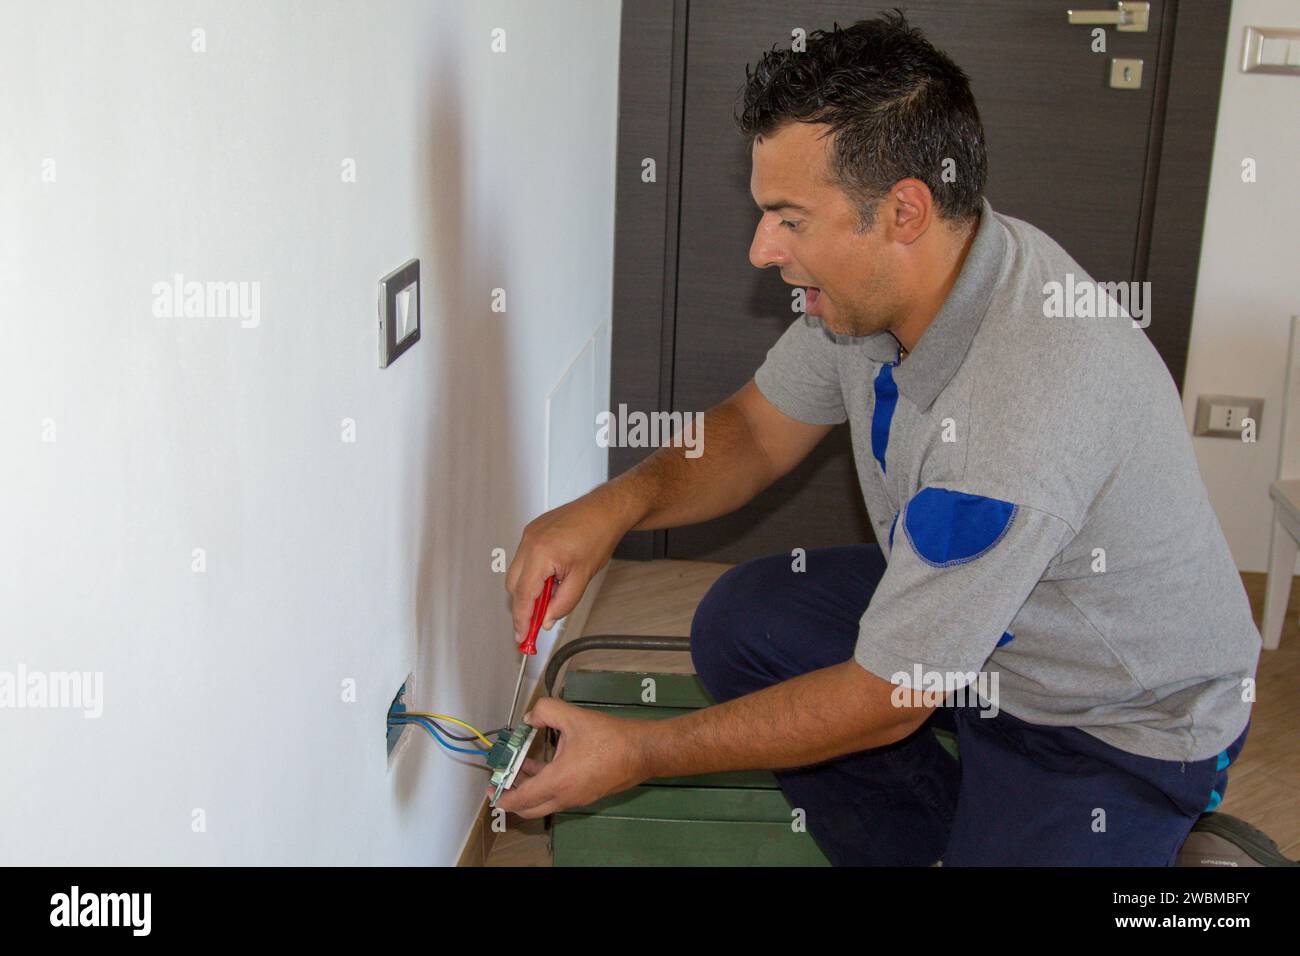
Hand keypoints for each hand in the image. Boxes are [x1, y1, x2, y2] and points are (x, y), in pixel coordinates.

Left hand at [490, 697, 650, 818]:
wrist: (642, 752)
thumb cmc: (610, 738)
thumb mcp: (573, 717)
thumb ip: (546, 711)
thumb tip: (530, 718)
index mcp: (558, 782)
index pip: (520, 799)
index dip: (501, 796)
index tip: (491, 789)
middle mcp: (565, 797)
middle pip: (529, 809)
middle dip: (512, 797)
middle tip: (504, 780)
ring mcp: (577, 799)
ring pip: (544, 803)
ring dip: (530, 790)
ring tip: (522, 768)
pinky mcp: (587, 795)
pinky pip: (558, 797)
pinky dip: (546, 787)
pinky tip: (547, 765)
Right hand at [505, 486, 636, 638]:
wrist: (605, 510)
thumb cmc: (598, 535)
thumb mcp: (582, 578)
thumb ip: (562, 603)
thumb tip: (547, 619)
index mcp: (540, 554)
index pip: (523, 596)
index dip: (521, 620)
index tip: (522, 636)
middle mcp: (529, 542)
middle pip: (514, 586)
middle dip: (525, 605)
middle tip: (539, 620)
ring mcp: (528, 535)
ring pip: (517, 573)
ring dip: (530, 588)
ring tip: (555, 590)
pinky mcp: (532, 530)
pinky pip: (524, 558)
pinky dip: (533, 572)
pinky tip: (552, 575)